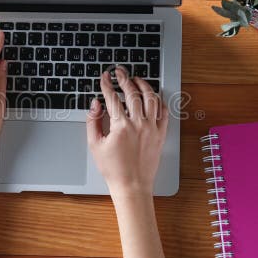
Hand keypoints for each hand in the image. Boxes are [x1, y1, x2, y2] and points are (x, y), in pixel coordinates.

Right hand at [86, 67, 167, 198]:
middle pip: (132, 93)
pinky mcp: (161, 134)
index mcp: (121, 126)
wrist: (132, 185)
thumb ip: (93, 121)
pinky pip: (163, 112)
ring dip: (143, 85)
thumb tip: (95, 104)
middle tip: (120, 71)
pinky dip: (159, 101)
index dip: (107, 84)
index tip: (105, 77)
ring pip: (151, 98)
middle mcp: (138, 124)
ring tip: (137, 79)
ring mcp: (152, 128)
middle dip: (124, 78)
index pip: (112, 97)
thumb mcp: (95, 145)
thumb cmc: (113, 169)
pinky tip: (152, 96)